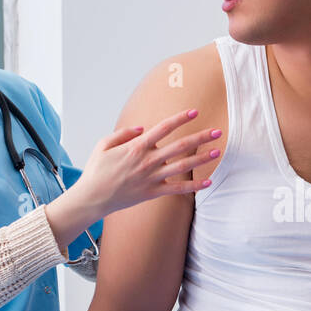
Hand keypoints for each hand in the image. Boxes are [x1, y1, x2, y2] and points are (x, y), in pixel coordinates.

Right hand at [70, 108, 222, 219]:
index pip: (163, 128)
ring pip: (182, 166)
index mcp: (136, 146)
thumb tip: (142, 128)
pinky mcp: (153, 193)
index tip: (195, 112)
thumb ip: (123, 133)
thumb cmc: (96, 170)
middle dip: (201, 137)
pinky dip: (193, 187)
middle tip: (218, 131)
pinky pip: (177, 189)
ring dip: (202, 159)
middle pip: (180, 146)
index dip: (180, 118)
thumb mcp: (103, 145)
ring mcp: (152, 178)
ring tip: (217, 152)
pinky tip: (208, 183)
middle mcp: (147, 161)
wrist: (92, 198)